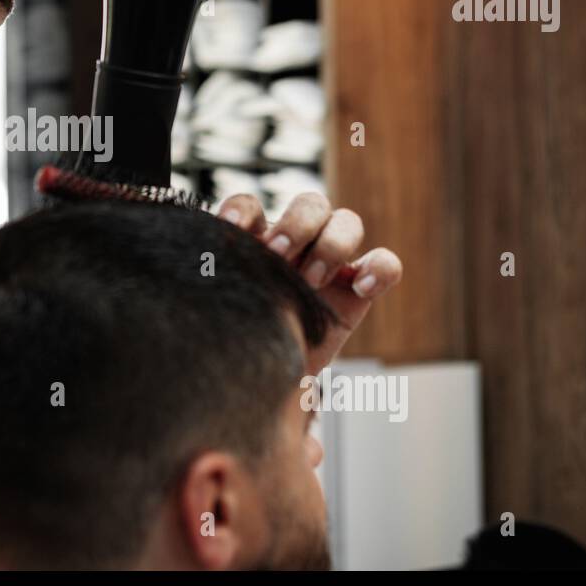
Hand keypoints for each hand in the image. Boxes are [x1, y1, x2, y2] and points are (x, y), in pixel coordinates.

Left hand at [215, 192, 402, 375]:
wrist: (269, 383)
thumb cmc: (242, 343)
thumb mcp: (225, 316)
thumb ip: (218, 290)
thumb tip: (200, 275)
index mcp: (255, 241)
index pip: (251, 206)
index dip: (242, 211)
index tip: (229, 230)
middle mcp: (297, 244)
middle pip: (310, 203)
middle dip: (296, 224)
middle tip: (279, 255)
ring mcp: (332, 263)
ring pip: (347, 221)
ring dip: (332, 244)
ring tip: (312, 281)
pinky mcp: (362, 288)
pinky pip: (386, 262)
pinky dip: (380, 268)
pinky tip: (362, 289)